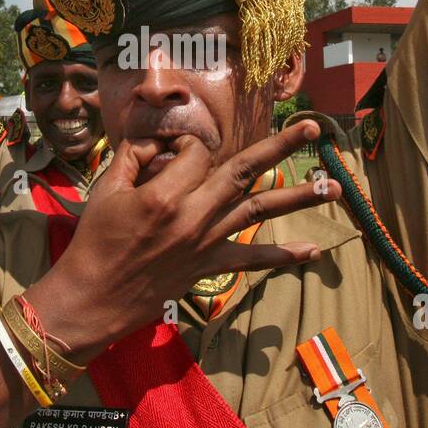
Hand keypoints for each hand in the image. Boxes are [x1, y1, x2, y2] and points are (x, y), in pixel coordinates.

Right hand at [27, 120, 341, 362]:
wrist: (93, 298)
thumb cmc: (94, 241)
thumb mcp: (105, 189)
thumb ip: (134, 156)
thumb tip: (160, 141)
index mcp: (166, 194)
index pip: (196, 151)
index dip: (188, 141)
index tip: (171, 146)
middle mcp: (194, 217)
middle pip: (245, 171)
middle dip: (281, 147)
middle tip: (314, 129)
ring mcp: (207, 243)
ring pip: (260, 210)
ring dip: (299, 197)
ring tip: (334, 185)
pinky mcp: (210, 266)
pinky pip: (253, 259)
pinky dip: (283, 255)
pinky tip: (313, 251)